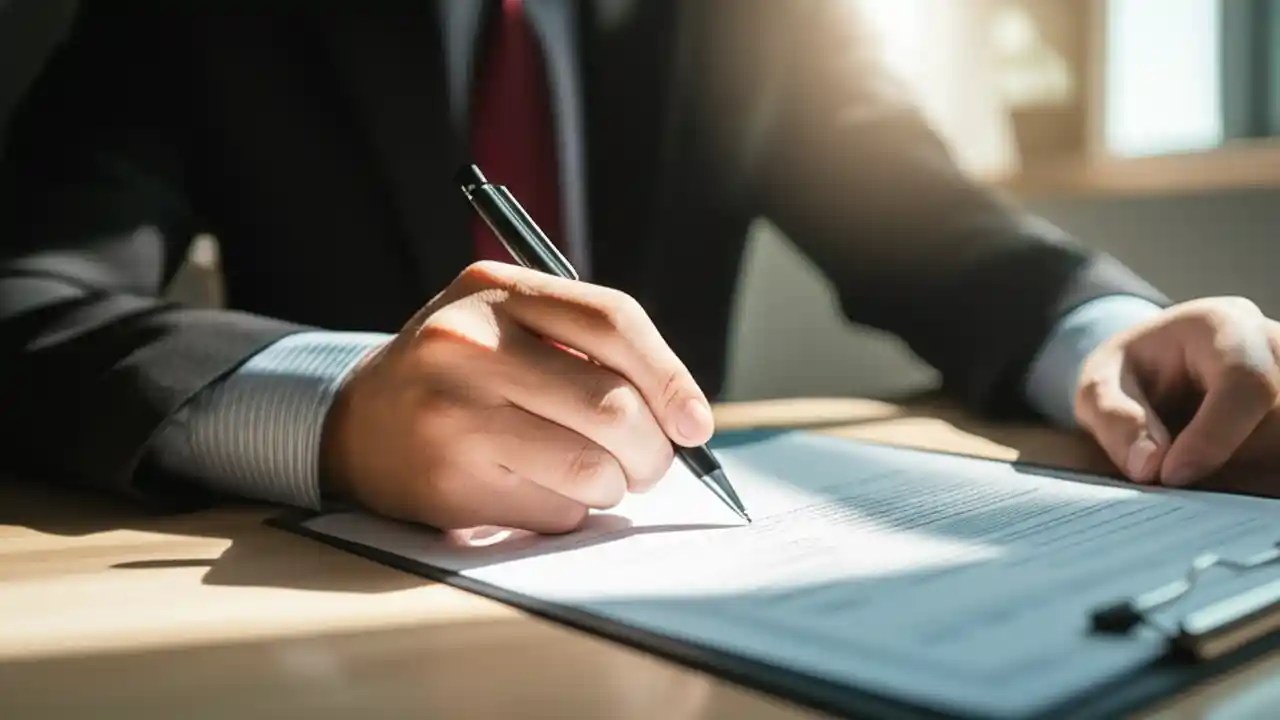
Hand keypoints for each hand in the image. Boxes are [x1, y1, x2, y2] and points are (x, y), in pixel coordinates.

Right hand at [320, 261, 713, 532]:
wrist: (360, 422)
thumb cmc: (462, 374)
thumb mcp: (509, 324)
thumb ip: (586, 349)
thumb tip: (686, 419)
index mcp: (496, 290)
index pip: (613, 321)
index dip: (671, 377)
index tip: (695, 423)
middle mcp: (469, 345)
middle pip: (612, 406)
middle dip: (653, 450)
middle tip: (649, 464)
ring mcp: (454, 416)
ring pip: (591, 468)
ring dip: (614, 485)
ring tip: (596, 476)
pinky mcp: (448, 484)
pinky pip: (555, 512)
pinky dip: (569, 512)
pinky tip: (537, 490)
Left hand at [1075, 297, 1279, 487]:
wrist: (1163, 367)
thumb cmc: (1134, 371)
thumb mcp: (1099, 384)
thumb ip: (1114, 417)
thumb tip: (1148, 466)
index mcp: (1227, 325)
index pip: (1246, 381)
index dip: (1213, 437)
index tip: (1170, 475)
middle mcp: (1275, 347)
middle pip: (1273, 423)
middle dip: (1223, 462)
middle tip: (1173, 474)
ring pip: (1279, 447)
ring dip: (1241, 473)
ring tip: (1192, 462)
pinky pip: (1279, 462)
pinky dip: (1255, 476)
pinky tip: (1223, 471)